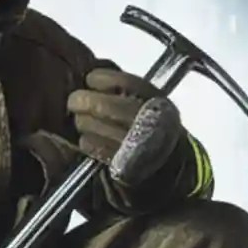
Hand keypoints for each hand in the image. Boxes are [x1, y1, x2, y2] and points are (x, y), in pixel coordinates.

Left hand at [66, 67, 184, 187]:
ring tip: (80, 119)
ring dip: (82, 121)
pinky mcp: (124, 166)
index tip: (91, 79)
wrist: (173, 168)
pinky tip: (86, 138)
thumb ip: (128, 92)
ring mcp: (136, 146)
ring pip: (96, 127)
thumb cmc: (155, 129)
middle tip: (74, 100)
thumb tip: (92, 79)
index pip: (128, 83)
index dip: (103, 79)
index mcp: (158, 104)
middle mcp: (150, 123)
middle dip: (84, 100)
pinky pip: (95, 148)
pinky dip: (86, 141)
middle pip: (107, 107)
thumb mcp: (153, 105)